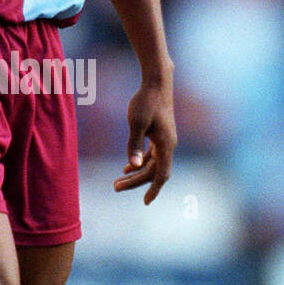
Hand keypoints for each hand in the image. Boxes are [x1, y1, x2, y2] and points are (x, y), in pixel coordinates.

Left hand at [113, 79, 176, 204]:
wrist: (157, 82)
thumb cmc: (145, 101)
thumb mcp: (136, 123)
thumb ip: (134, 145)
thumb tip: (133, 166)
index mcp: (166, 145)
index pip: (161, 174)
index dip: (154, 190)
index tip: (145, 202)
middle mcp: (168, 145)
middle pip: (153, 171)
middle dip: (135, 182)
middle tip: (115, 187)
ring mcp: (165, 139)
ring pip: (152, 164)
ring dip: (136, 174)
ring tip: (118, 181)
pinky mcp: (160, 134)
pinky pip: (152, 155)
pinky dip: (140, 163)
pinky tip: (127, 167)